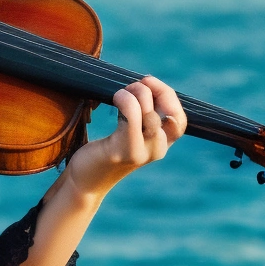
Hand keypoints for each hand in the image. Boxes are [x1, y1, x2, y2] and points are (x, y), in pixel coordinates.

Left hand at [63, 76, 186, 198]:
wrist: (84, 181)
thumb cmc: (103, 152)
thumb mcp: (128, 132)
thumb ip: (141, 115)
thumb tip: (145, 84)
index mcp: (161, 146)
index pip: (180, 120)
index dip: (169, 97)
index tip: (149, 84)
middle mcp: (156, 152)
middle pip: (169, 112)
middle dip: (152, 90)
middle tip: (131, 86)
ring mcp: (141, 153)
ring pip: (150, 112)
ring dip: (136, 93)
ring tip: (121, 94)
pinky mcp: (122, 151)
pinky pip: (132, 115)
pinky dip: (125, 99)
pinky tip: (116, 98)